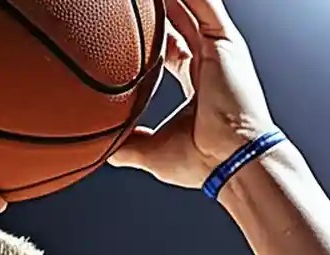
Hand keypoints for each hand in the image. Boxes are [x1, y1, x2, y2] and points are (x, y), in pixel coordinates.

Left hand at [107, 0, 277, 187]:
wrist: (230, 163)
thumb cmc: (201, 162)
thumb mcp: (151, 150)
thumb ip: (126, 143)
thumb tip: (99, 149)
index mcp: (196, 81)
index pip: (170, 44)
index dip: (152, 30)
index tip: (130, 24)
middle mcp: (209, 60)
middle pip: (179, 18)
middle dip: (160, 7)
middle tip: (137, 4)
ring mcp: (218, 48)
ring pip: (190, 5)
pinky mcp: (225, 42)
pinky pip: (204, 4)